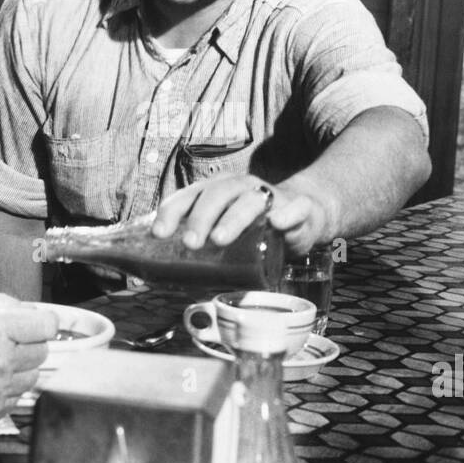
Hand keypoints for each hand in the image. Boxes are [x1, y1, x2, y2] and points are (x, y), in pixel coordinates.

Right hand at [0, 288, 53, 424]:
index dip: (44, 322)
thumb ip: (1, 301)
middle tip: (6, 342)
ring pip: (33, 375)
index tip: (38, 324)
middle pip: (42, 351)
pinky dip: (7, 387)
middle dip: (28, 343)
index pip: (47, 326)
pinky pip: (18, 396)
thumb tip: (32, 310)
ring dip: (19, 367)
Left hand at [151, 173, 335, 256]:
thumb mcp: (227, 229)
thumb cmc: (256, 225)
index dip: (173, 211)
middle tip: (189, 244)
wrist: (304, 214)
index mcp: (218, 190)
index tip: (158, 233)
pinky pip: (295, 208)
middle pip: (217, 195)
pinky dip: (286, 214)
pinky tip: (276, 223)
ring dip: (234, 218)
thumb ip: (203, 245)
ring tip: (220, 239)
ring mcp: (271, 196)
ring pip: (251, 201)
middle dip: (200, 218)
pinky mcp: (299, 208)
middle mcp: (242, 187)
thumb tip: (164, 275)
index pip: (190, 195)